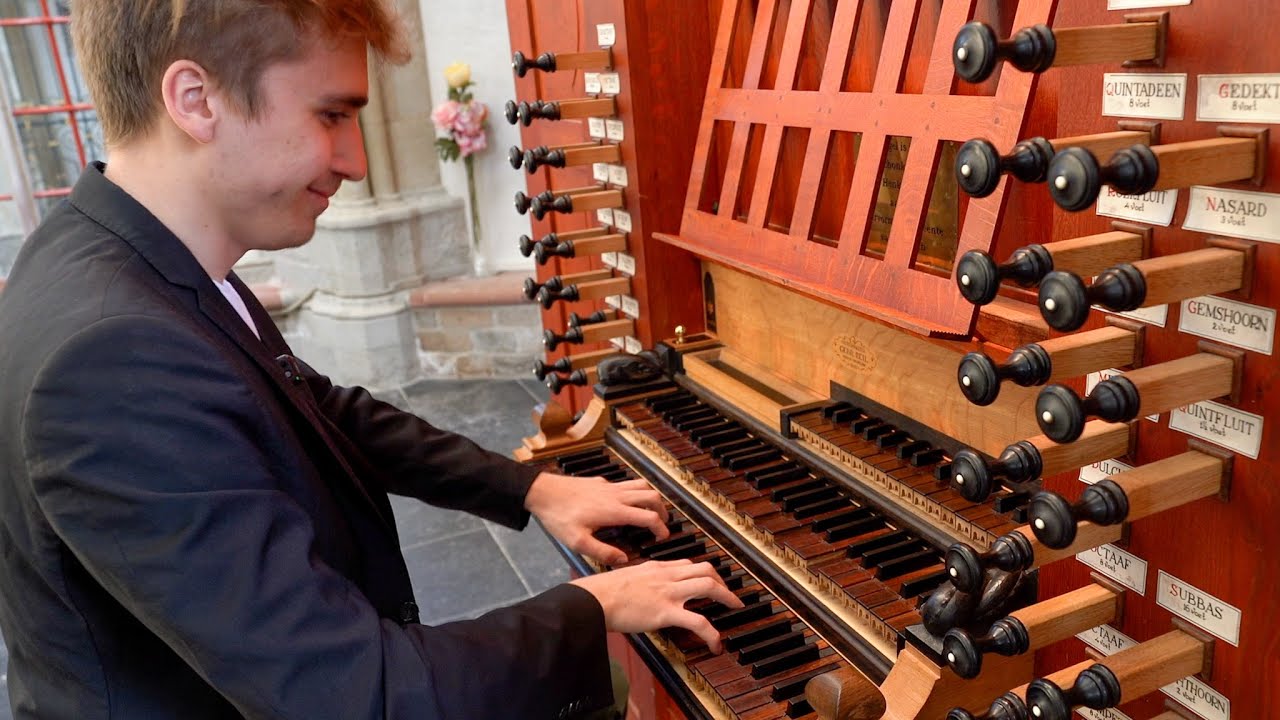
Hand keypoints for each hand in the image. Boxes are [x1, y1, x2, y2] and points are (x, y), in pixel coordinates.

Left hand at [525, 472, 669, 563]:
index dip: (661, 528)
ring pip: (641, 485)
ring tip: (650, 510)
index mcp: (615, 511)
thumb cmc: (558, 516)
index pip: (649, 516)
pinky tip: (625, 502)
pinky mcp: (601, 482)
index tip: (663, 537)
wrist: (542, 492)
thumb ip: (602, 552)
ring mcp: (609, 486)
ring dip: (650, 497)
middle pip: (651, 496)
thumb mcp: (578, 542)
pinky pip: (626, 483)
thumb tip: (623, 560)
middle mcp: (616, 496)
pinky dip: (634, 491)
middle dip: (662, 510)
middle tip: (662, 523)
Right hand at [571, 560, 744, 652]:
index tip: (709, 580)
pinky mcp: (665, 612)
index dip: (703, 572)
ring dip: (726, 597)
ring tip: (735, 608)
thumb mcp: (623, 578)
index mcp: (655, 568)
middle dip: (722, 581)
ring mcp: (668, 592)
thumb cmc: (600, 592)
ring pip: (708, 585)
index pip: (687, 564)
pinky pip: (698, 621)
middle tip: (729, 594)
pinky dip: (712, 633)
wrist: (592, 599)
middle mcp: (665, 576)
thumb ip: (637, 580)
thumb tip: (638, 589)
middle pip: (705, 569)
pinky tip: (715, 643)